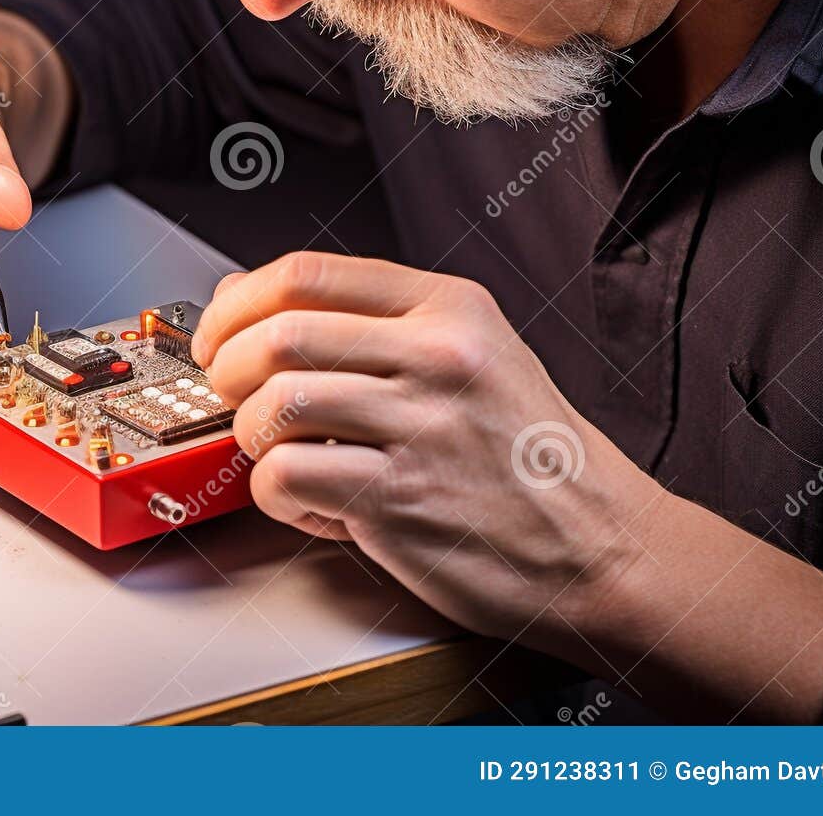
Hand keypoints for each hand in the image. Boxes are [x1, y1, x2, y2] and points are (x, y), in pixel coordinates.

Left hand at [193, 252, 666, 649]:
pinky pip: (286, 476)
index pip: (305, 273)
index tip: (218, 336)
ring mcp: (422, 427)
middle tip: (235, 399)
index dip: (236, 304)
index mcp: (449, 308)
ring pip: (273, 403)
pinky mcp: (401, 499)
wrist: (604, 548)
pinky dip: (277, 494)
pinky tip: (315, 502)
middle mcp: (438, 356)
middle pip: (277, 334)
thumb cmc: (528, 458)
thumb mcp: (474, 356)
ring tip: (281, 454)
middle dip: (229, 371)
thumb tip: (248, 302)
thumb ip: (372, 325)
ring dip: (251, 435)